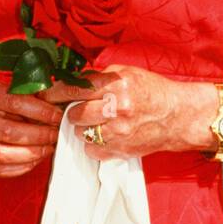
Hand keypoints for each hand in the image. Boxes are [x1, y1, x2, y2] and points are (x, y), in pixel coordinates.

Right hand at [0, 81, 62, 177]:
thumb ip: (22, 94)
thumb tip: (55, 103)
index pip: (16, 103)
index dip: (41, 111)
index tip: (57, 117)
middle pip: (9, 132)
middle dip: (38, 136)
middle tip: (54, 136)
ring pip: (1, 154)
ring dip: (30, 155)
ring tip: (47, 150)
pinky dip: (18, 169)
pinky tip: (32, 162)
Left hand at [38, 64, 197, 158]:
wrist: (176, 116)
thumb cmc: (151, 91)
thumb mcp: (127, 73)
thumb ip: (98, 77)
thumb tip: (70, 82)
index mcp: (117, 86)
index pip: (75, 89)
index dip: (55, 93)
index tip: (45, 95)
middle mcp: (117, 109)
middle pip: (75, 114)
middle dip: (74, 111)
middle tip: (81, 109)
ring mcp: (119, 132)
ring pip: (81, 133)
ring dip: (84, 128)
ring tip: (97, 121)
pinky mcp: (121, 150)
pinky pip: (92, 150)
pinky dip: (94, 143)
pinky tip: (105, 134)